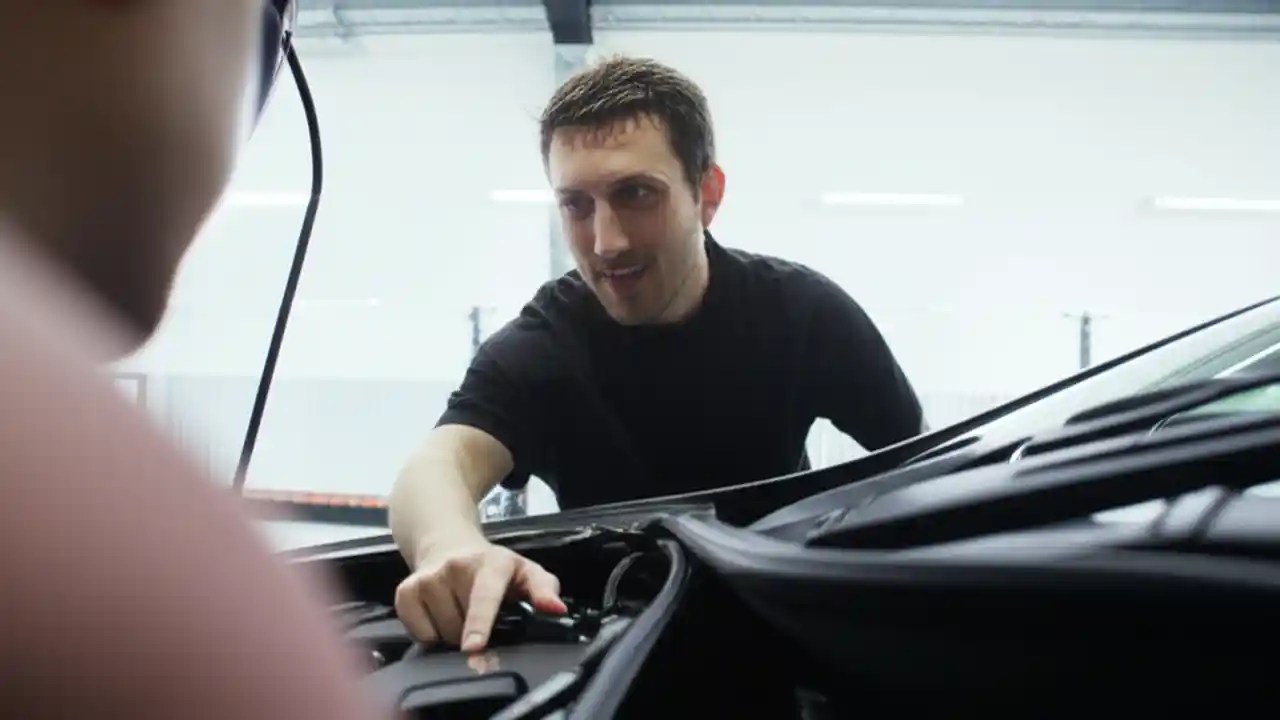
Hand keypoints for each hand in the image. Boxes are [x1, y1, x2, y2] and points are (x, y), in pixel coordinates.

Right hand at [394, 541, 566, 651]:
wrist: (447, 545)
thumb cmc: (494, 569)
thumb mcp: (525, 573)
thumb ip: (545, 589)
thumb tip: (557, 609)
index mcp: (492, 562)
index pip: (485, 594)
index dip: (480, 621)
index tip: (474, 647)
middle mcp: (456, 565)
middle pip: (463, 627)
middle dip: (474, 636)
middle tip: (482, 622)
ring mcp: (428, 577)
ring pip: (442, 633)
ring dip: (453, 634)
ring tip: (460, 613)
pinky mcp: (405, 590)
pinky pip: (420, 634)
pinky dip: (430, 634)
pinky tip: (439, 615)